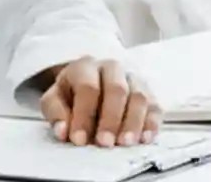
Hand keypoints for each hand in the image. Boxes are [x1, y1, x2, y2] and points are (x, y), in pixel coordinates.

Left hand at [39, 57, 161, 147]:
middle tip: (104, 143)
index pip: (87, 88)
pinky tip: (145, 139)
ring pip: (139, 97)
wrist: (88, 83)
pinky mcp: (149, 93)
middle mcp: (111, 68)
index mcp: (85, 67)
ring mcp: (133, 79)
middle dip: (110, 119)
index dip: (84, 115)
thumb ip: (56, 113)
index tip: (79, 140)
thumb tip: (63, 131)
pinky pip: (155, 106)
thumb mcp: (55, 100)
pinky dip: (152, 124)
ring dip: (133, 122)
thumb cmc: (71, 94)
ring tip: (125, 143)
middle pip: (116, 90)